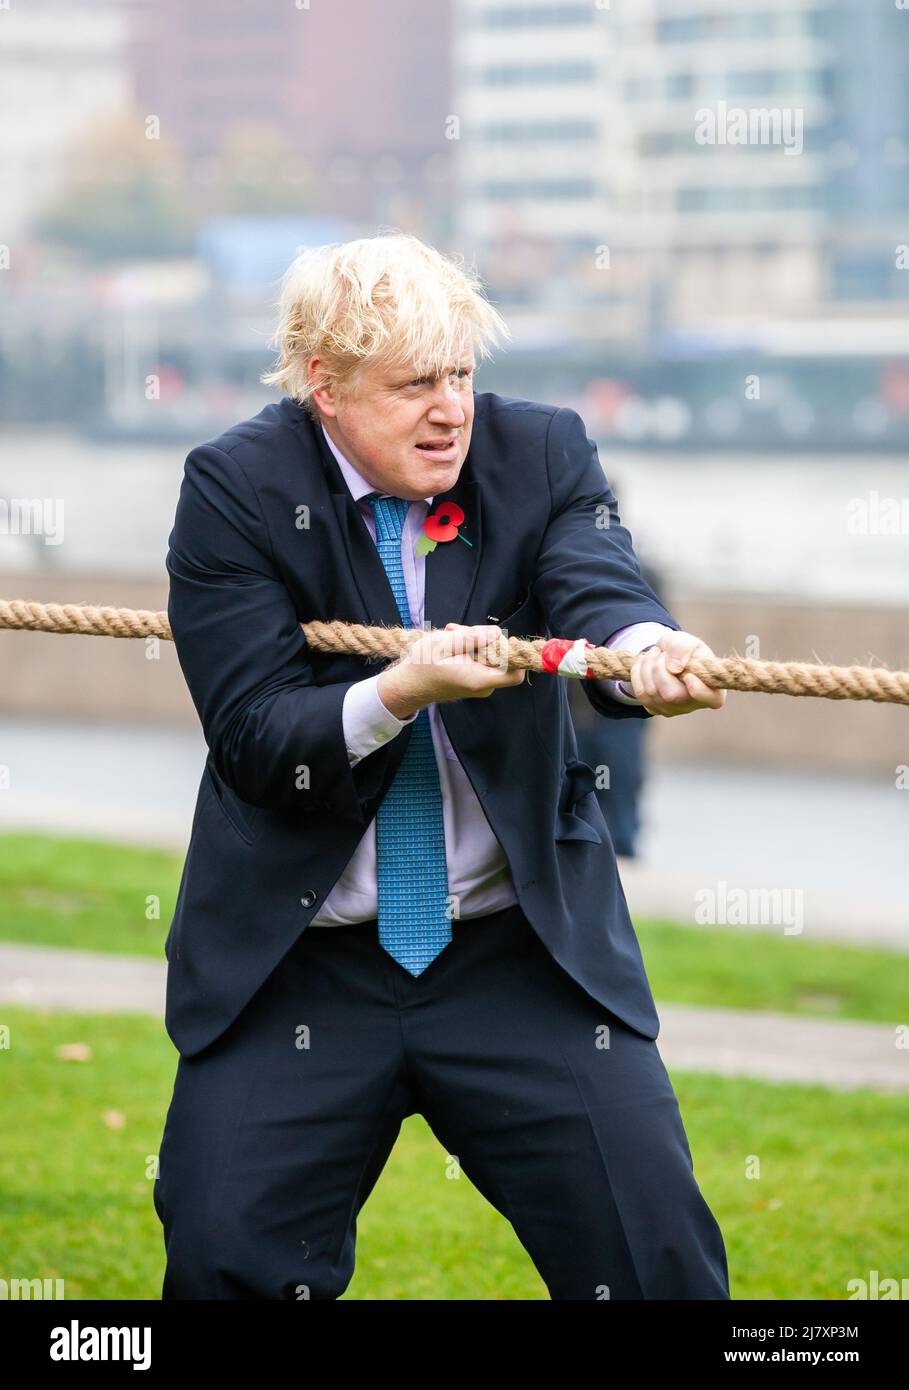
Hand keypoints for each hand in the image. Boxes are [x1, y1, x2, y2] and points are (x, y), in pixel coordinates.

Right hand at [377, 622, 524, 717]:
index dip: (512, 652)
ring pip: (488, 656)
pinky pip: (478, 660)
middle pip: (500, 658)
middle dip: (483, 639)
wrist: (407, 685)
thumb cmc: (421, 666)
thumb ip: (472, 637)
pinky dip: (467, 648)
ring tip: (449, 634)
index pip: (515, 672)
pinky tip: (450, 642)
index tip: (497, 638)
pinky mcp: (472, 679)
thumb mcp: (443, 644)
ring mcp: (478, 684)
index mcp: (479, 679)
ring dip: (472, 641)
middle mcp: (483, 685)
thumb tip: (497, 633)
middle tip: (458, 630)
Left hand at [625, 631, 725, 716]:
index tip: (688, 675)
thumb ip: (682, 647)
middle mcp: (695, 704)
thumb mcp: (686, 640)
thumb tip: (674, 668)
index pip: (712, 700)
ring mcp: (674, 710)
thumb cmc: (684, 650)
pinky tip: (645, 663)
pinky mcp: (656, 709)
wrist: (668, 655)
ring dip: (647, 667)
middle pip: (671, 695)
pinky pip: (641, 694)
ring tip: (654, 654)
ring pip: (652, 694)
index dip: (699, 690)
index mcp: (713, 688)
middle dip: (659, 668)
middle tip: (661, 653)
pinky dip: (638, 674)